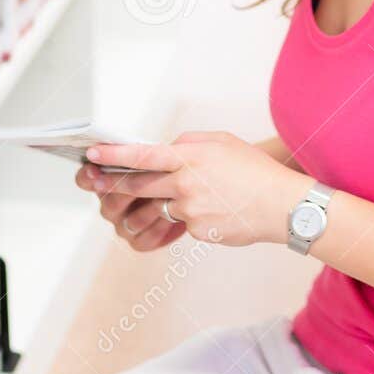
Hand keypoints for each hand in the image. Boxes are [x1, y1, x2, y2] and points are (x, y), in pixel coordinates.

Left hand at [80, 130, 312, 247]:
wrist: (281, 205)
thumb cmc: (254, 169)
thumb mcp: (222, 142)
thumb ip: (189, 143)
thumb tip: (166, 149)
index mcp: (190, 157)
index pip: (142, 156)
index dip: (113, 156)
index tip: (92, 154)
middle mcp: (185, 183)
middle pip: (139, 185)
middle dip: (113, 184)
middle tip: (94, 181)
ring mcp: (189, 209)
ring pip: (161, 205)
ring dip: (160, 202)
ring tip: (186, 196)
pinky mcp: (196, 230)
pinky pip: (182, 222)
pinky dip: (191, 215)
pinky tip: (216, 209)